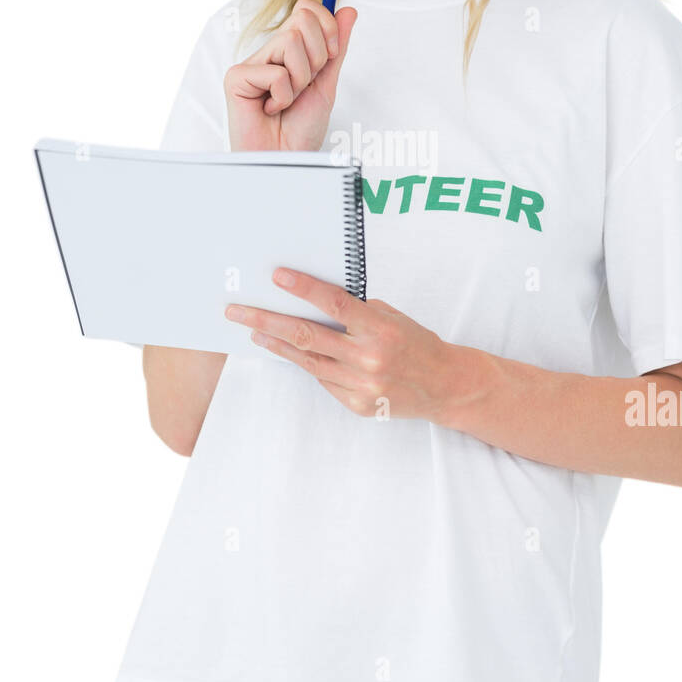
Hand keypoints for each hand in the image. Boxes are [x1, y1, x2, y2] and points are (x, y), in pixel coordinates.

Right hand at [224, 0, 356, 151]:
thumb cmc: (302, 128)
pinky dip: (283, 96)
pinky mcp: (236, 78)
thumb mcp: (327, 83)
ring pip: (290, 41)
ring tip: (288, 100)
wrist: (287, 159)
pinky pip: (275, 73)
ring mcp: (250, 63)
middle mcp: (268, 51)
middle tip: (305, 85)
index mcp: (288, 49)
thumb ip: (337, 48)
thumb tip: (349, 11)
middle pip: (302, 20)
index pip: (307, 10)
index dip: (327, 27)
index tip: (331, 56)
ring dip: (301, 79)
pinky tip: (271, 109)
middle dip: (317, 56)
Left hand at [224, 267, 458, 420]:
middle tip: (238, 311)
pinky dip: (307, 364)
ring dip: (277, 345)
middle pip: (307, 335)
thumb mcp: (392, 316)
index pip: (334, 303)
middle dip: (267, 321)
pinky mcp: (357, 405)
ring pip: (307, 361)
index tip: (277, 276)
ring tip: (254, 332)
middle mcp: (369, 358)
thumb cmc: (415, 342)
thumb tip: (313, 299)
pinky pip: (323, 380)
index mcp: (380, 328)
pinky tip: (292, 352)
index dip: (304, 288)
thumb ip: (356, 311)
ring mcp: (361, 385)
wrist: (444, 385)